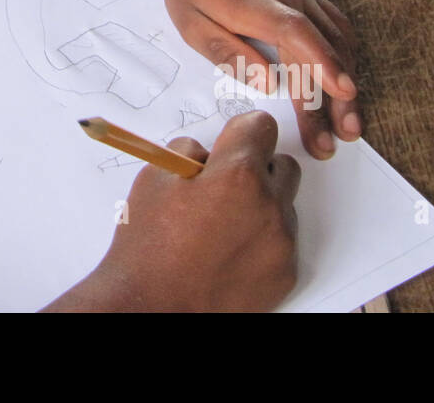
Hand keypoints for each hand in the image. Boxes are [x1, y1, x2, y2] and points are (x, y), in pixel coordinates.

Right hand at [46, 113, 299, 310]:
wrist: (154, 307)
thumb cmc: (148, 245)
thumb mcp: (154, 178)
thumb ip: (188, 154)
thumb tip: (207, 154)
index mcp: (237, 174)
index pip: (261, 127)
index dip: (242, 132)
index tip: (231, 142)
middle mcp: (269, 205)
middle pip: (284, 165)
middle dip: (257, 168)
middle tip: (223, 187)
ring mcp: (281, 243)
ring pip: (284, 205)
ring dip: (261, 206)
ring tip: (222, 226)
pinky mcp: (285, 273)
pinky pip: (282, 241)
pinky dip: (261, 241)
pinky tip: (228, 253)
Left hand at [158, 0, 360, 158]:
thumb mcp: (190, 23)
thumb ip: (229, 54)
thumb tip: (266, 86)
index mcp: (252, 2)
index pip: (296, 32)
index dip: (322, 62)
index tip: (344, 92)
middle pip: (324, 45)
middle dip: (337, 96)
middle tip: (340, 138)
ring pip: (338, 38)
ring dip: (347, 80)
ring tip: (347, 122)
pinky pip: (336, 24)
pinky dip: (346, 55)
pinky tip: (347, 82)